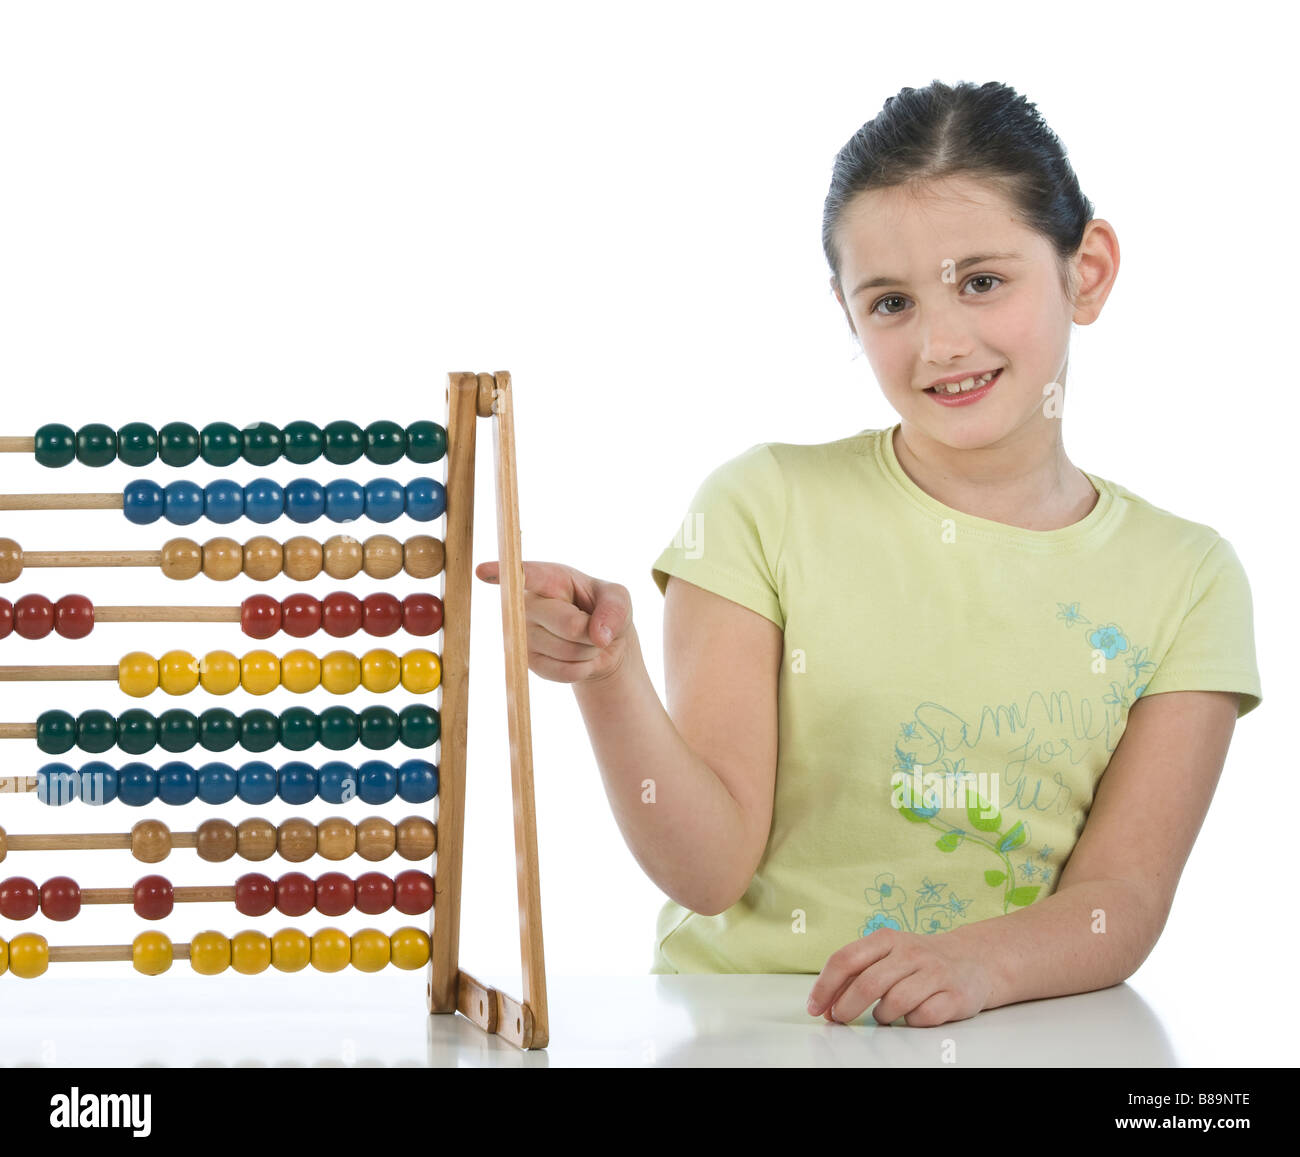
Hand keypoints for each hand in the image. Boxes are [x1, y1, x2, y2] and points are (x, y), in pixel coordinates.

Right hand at [476, 560, 633, 684]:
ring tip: (585, 640)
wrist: (602, 645)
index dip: (503, 573)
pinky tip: (578, 657)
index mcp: (548, 578)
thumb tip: (598, 635)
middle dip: (592, 631)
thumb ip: (614, 609)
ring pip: (568, 651)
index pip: (526, 575)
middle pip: (567, 623)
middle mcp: (528, 604)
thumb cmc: (605, 609)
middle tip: (592, 625)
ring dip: (589, 651)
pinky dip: (582, 669)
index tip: (482, 571)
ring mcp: (523, 635)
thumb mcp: (619, 599)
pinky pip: (563, 672)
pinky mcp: (526, 662)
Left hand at [805, 927, 995, 1027]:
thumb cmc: (918, 961)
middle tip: (840, 1019)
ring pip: (895, 1003)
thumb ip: (855, 974)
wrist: (973, 959)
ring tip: (885, 1014)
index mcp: (887, 938)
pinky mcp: (955, 996)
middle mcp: (911, 952)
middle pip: (867, 983)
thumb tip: (825, 1004)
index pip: (846, 959)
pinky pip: (922, 1018)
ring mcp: (935, 973)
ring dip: (882, 1016)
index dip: (825, 986)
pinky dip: (912, 1022)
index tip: (815, 1007)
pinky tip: (914, 1015)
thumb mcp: (886, 955)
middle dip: (846, 1007)